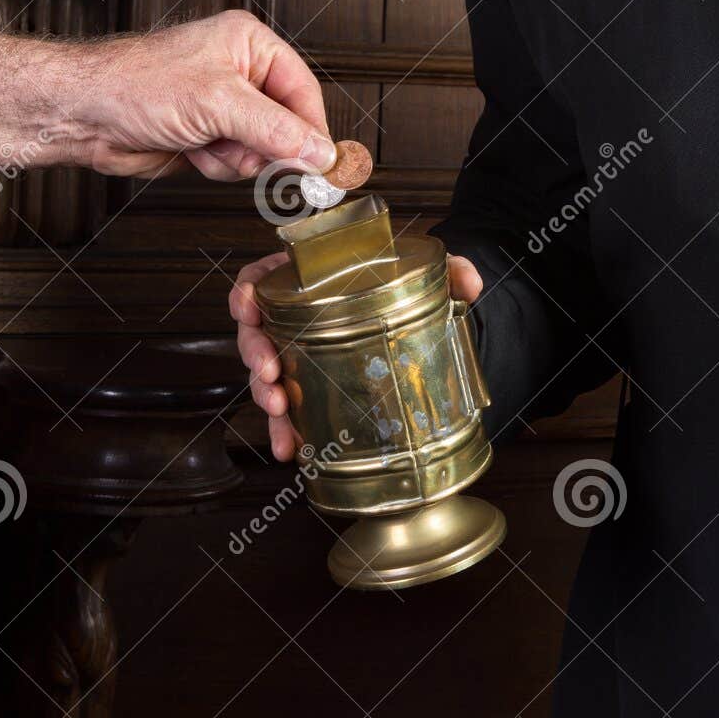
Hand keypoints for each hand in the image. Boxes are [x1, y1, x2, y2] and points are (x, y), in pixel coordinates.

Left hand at [68, 9, 336, 180]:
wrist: (84, 115)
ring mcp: (222, 106)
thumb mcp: (218, 103)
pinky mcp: (207, 135)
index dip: (313, 130)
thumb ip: (276, 130)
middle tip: (248, 150)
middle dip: (264, 145)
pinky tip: (192, 150)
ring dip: (236, 158)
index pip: (303, 91)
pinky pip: (235, 162)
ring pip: (261, 150)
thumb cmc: (134, 85)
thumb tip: (319, 152)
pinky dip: (218, 164)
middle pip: (286, 124)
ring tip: (206, 142)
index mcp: (250, 45)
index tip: (323, 163)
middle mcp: (240, 72)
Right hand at [230, 251, 483, 460]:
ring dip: (265, 395)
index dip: (247, 291)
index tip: (247, 307)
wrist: (417, 320)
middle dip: (254, 353)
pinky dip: (285, 429)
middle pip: (256, 330)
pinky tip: (292, 449)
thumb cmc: (405, 290)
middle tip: (270, 373)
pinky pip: (288, 408)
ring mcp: (300, 354)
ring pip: (265, 373)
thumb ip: (449, 268)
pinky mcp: (311, 387)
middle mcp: (296, 317)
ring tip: (279, 412)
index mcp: (311, 280)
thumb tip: (471, 282)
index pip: (264, 277)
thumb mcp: (426, 271)